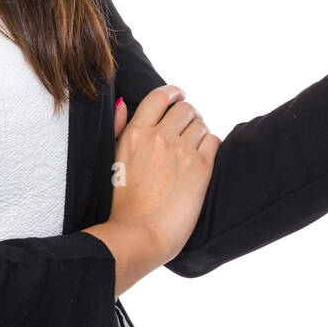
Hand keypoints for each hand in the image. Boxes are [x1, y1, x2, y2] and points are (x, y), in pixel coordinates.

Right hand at [107, 84, 220, 263]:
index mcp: (134, 133)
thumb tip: (122, 104)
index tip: (179, 95)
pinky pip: (214, 141)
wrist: (139, 234)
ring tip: (194, 147)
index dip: (173, 92)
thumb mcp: (113, 160)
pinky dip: (210, 146)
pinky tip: (202, 158)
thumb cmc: (123, 204)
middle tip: (188, 128)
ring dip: (199, 132)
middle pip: (185, 108)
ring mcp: (181, 151)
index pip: (159, 96)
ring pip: (201, 123)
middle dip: (188, 115)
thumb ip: (118, 128)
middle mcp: (159, 137)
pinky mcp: (201, 167)